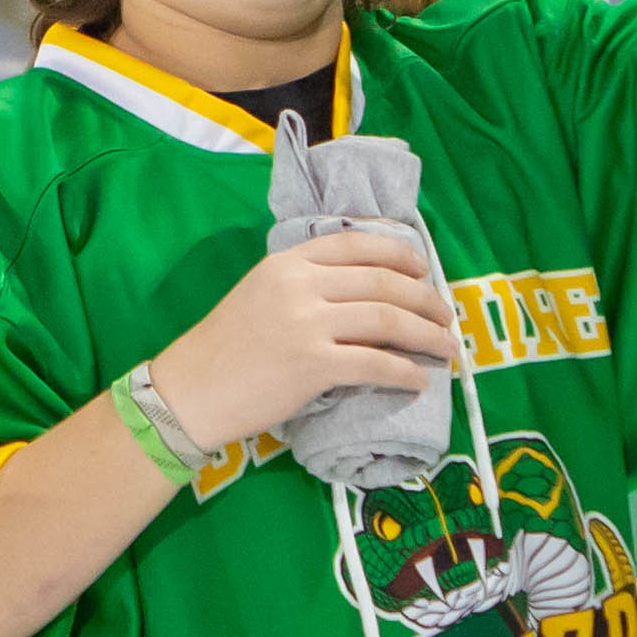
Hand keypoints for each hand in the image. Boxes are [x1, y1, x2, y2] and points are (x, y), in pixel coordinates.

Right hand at [150, 224, 461, 451]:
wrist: (189, 391)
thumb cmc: (224, 348)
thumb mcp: (259, 293)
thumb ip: (303, 283)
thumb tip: (361, 290)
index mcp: (288, 263)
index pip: (358, 245)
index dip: (401, 255)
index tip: (423, 270)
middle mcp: (301, 286)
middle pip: (383, 282)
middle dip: (425, 300)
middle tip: (445, 316)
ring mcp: (307, 324)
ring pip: (387, 320)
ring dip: (426, 335)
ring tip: (446, 348)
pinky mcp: (313, 365)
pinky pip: (375, 363)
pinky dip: (405, 372)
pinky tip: (418, 380)